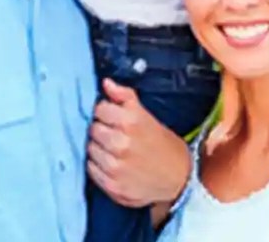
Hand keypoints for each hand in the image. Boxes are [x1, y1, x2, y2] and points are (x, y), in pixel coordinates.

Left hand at [88, 78, 191, 207]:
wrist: (179, 179)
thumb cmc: (163, 145)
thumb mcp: (148, 116)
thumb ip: (125, 97)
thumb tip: (106, 83)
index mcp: (130, 122)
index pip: (99, 109)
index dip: (105, 111)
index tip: (112, 117)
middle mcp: (121, 144)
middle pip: (92, 129)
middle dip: (101, 129)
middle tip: (114, 134)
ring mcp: (115, 166)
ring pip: (89, 148)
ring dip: (98, 147)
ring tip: (114, 149)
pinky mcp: (112, 185)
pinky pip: (91, 168)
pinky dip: (98, 165)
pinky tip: (112, 162)